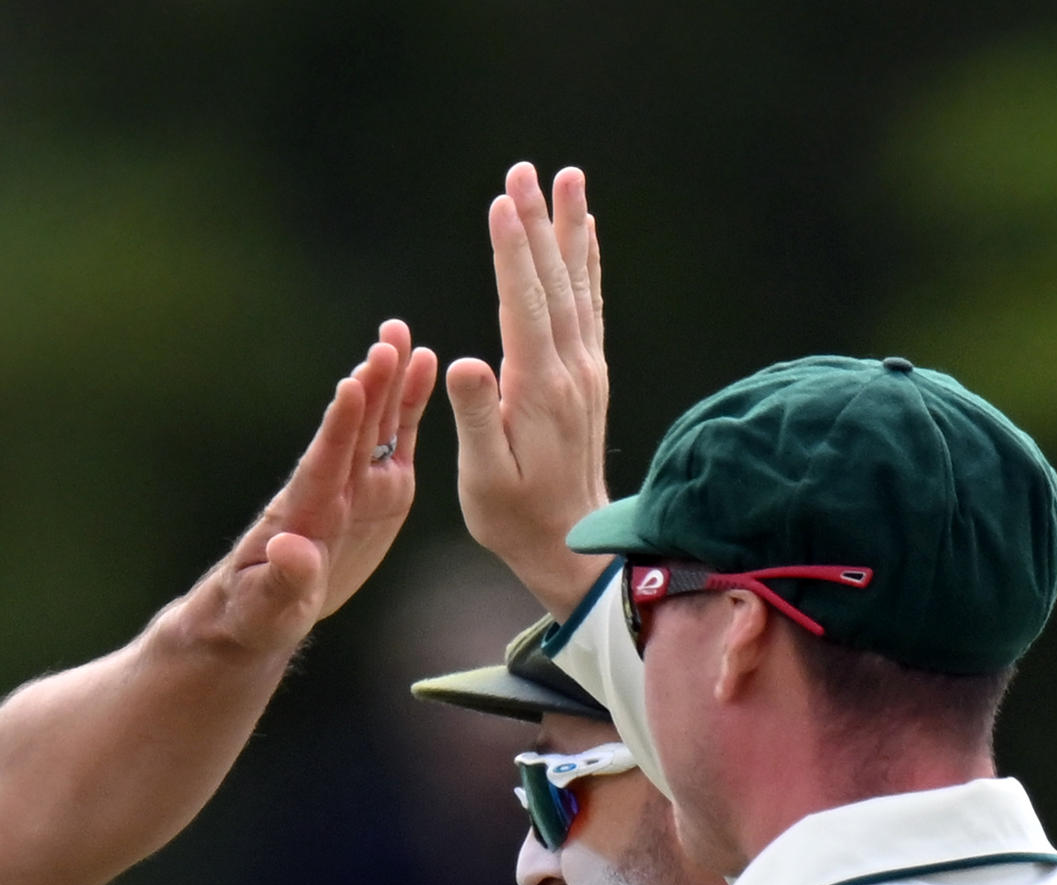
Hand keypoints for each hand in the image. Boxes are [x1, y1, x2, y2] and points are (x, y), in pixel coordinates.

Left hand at [166, 320, 439, 667]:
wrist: (265, 609)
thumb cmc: (257, 612)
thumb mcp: (270, 606)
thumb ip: (285, 579)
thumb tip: (291, 550)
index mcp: (307, 514)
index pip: (324, 462)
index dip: (338, 426)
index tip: (351, 384)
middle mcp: (334, 489)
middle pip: (354, 431)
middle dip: (372, 387)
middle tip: (388, 340)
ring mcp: (359, 486)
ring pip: (377, 424)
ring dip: (391, 381)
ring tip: (403, 336)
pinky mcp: (380, 492)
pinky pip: (398, 441)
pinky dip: (411, 405)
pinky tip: (425, 365)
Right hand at [450, 164, 614, 607]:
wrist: (573, 542)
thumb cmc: (514, 516)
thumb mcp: (484, 477)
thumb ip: (477, 417)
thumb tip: (465, 362)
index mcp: (540, 388)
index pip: (524, 305)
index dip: (513, 253)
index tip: (502, 203)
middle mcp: (572, 368)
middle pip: (554, 280)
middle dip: (538, 222)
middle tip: (525, 170)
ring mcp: (587, 368)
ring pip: (579, 283)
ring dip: (570, 228)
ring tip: (567, 178)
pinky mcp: (591, 374)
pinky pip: (591, 304)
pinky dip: (588, 263)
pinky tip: (585, 235)